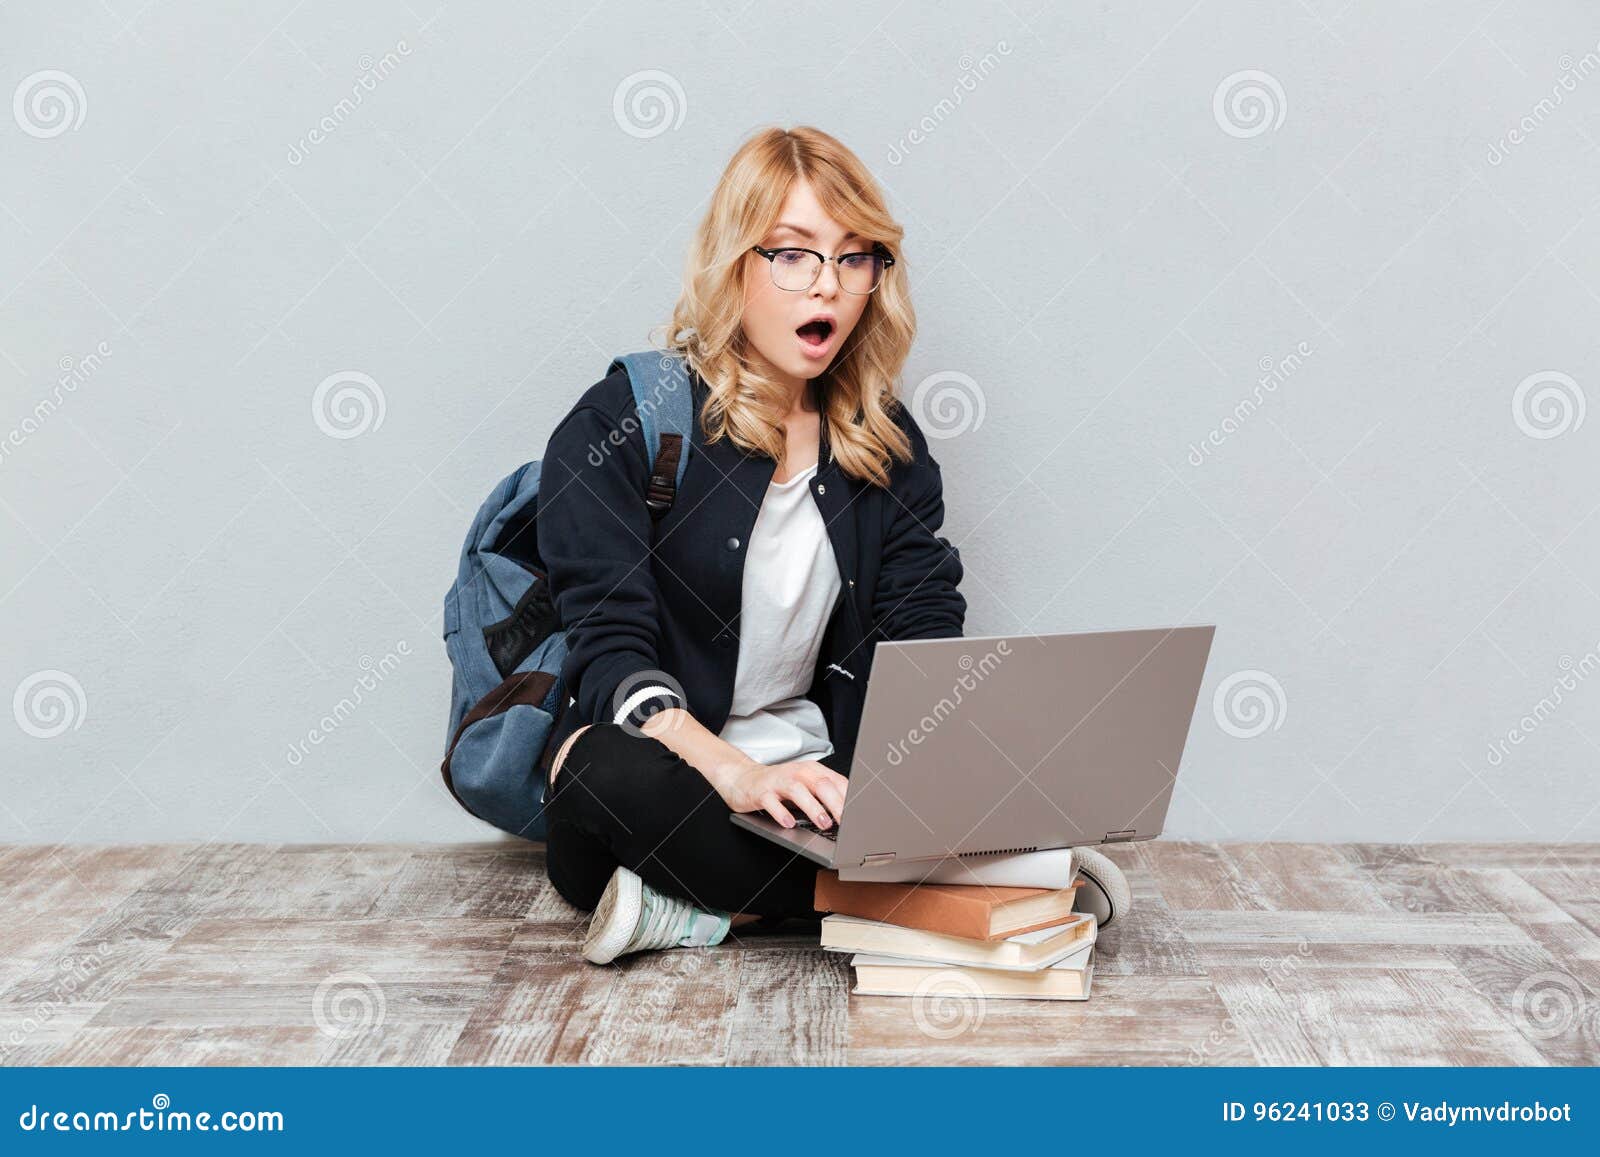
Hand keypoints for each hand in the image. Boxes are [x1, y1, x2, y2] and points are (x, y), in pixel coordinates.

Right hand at [719, 759, 848, 829]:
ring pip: (798, 790)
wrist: (743, 779)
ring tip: (823, 823)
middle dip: (836, 803)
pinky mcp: (761, 792)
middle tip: (845, 821)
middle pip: (821, 784)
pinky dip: (781, 813)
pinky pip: (772, 802)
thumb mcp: (805, 785)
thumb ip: (825, 795)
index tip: (858, 815)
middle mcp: (797, 773)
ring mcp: (778, 782)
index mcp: (812, 770)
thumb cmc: (779, 784)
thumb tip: (849, 813)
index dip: (849, 798)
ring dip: (813, 807)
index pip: (836, 781)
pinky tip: (789, 823)